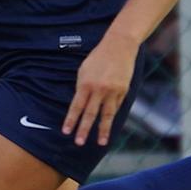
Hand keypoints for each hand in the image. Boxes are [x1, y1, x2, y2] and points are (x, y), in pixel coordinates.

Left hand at [62, 31, 137, 146]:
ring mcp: (113, 91)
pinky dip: (111, 117)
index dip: (71, 120)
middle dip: (84, 130)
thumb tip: (80, 105)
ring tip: (101, 143)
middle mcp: (99, 90)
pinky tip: (109, 127)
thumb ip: (82, 88)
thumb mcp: (84, 71)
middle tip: (79, 143)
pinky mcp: (123, 91)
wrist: (119, 46)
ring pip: (107, 115)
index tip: (66, 132)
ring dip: (103, 130)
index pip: (76, 107)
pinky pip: (116, 107)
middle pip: (90, 114)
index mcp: (85, 84)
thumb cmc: (98, 58)